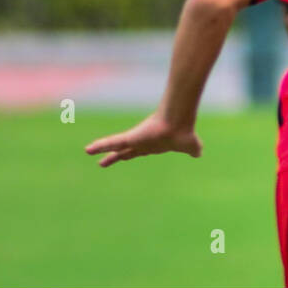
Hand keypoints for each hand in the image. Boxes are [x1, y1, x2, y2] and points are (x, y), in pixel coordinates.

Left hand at [85, 111, 202, 166]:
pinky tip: (88, 150)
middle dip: (113, 157)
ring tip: (87, 151)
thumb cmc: (184, 132)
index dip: (128, 156)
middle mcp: (140, 142)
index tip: (122, 158)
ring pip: (114, 145)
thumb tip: (200, 152)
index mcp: (151, 146)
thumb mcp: (191, 146)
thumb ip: (193, 149)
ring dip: (101, 149)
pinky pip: (112, 143)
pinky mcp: (130, 138)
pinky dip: (100, 146)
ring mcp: (134, 139)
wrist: (180, 124)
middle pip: (122, 150)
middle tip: (101, 163)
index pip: (136, 152)